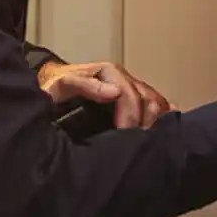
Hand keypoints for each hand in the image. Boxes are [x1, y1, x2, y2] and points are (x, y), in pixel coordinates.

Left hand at [40, 61, 174, 128]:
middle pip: (147, 98)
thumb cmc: (54, 88)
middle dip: (144, 121)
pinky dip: (163, 116)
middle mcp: (123, 79)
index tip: (126, 133)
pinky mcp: (133, 99)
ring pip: (155, 101)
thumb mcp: (62, 84)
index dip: (130, 115)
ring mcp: (130, 87)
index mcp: (107, 73)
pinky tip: (166, 129)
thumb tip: (114, 92)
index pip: (129, 93)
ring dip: (156, 120)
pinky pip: (155, 105)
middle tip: (137, 143)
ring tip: (149, 140)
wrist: (50, 85)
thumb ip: (83, 84)